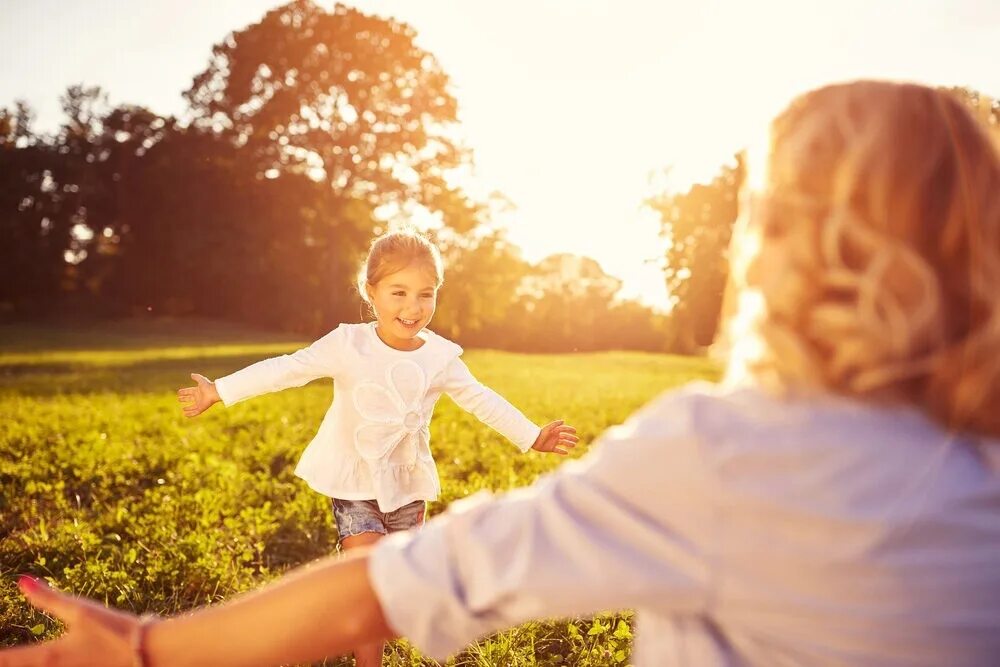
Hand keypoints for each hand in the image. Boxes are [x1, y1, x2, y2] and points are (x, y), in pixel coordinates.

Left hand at [0, 576, 147, 666]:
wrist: (147, 652)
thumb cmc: (114, 629)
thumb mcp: (80, 610)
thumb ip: (47, 598)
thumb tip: (20, 580)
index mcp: (48, 657)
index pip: (6, 659)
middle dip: (7, 662)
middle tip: (6, 655)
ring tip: (16, 658)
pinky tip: (49, 662)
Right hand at [177, 373, 220, 417]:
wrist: (214, 392)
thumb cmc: (208, 386)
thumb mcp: (201, 380)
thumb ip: (196, 377)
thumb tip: (191, 374)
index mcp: (198, 391)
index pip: (189, 391)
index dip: (184, 392)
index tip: (179, 392)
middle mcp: (198, 397)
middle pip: (190, 398)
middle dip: (184, 399)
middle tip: (179, 399)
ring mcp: (200, 403)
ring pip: (193, 407)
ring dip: (188, 408)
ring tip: (183, 409)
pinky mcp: (201, 408)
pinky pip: (195, 412)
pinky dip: (190, 414)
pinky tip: (186, 415)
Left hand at [531, 420, 578, 455]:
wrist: (534, 441)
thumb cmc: (541, 433)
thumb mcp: (548, 428)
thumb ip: (555, 424)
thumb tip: (563, 421)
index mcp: (555, 431)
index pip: (564, 429)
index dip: (569, 430)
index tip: (575, 431)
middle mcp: (555, 436)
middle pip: (565, 437)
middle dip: (571, 438)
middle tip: (577, 440)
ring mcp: (553, 442)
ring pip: (563, 443)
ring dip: (569, 444)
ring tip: (574, 445)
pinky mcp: (551, 448)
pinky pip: (558, 450)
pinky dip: (562, 451)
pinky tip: (567, 453)